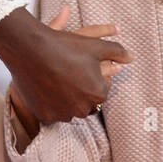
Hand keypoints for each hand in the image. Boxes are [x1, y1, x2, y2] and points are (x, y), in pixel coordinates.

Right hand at [0, 4, 132, 126]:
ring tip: (59, 81)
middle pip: (87, 101)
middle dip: (82, 90)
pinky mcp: (45, 115)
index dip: (95, 76)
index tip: (85, 67)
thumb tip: (131, 58)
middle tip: (71, 74)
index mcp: (98, 93)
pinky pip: (53, 112)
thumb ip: (117, 52)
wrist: (30, 50)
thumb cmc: (66, 46)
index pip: (102, 88)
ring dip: (68, 98)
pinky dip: (52, 103)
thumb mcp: (96, 46)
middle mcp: (82, 108)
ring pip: (70, 109)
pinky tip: (48, 90)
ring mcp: (63, 113)